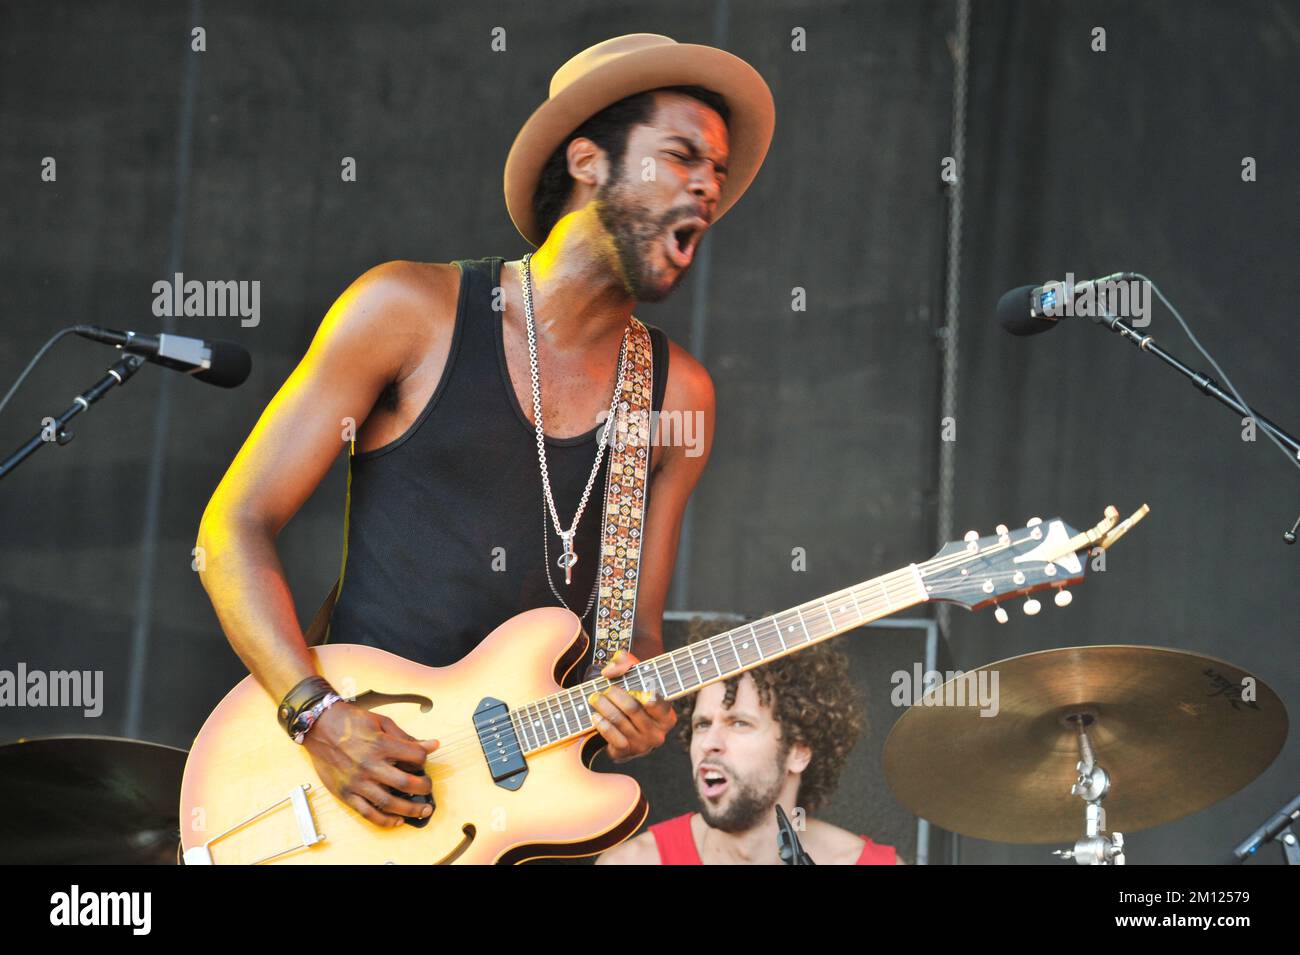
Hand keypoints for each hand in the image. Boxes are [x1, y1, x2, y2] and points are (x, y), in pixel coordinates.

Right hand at [302, 700, 438, 826]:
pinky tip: (397, 820)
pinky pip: (367, 812)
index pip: (415, 756)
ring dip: (410, 810)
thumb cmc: (351, 721)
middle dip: (423, 788)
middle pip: (406, 783)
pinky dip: (384, 820)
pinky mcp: (345, 793)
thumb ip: (406, 736)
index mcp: (381, 744)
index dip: (424, 759)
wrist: (319, 726)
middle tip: (428, 788)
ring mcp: (357, 781)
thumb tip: (432, 745)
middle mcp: (370, 765)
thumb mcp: (381, 722)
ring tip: (422, 811)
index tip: (423, 761)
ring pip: (388, 802)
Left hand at [588, 651, 676, 761]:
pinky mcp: (626, 752)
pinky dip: (602, 724)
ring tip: (595, 698)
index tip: (634, 688)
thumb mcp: (636, 677)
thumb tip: (610, 670)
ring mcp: (642, 745)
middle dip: (615, 695)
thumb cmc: (634, 697)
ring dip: (603, 706)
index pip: (657, 703)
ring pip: (619, 720)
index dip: (645, 694)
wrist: (626, 730)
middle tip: (606, 689)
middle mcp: (658, 732)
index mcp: (667, 715)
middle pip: (632, 708)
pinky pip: (611, 736)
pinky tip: (596, 716)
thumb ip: (626, 663)